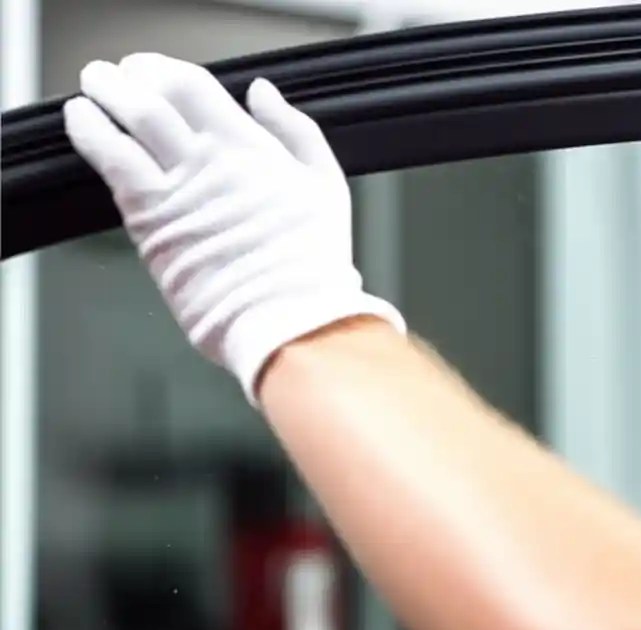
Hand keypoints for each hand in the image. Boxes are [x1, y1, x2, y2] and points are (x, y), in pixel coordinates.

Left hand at [63, 53, 404, 402]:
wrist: (290, 319)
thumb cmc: (311, 265)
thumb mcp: (326, 185)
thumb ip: (295, 131)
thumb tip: (263, 93)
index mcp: (254, 148)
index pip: (195, 86)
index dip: (166, 71)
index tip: (157, 73)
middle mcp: (211, 160)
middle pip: (155, 94)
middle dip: (130, 77)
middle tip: (119, 77)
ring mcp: (177, 189)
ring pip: (127, 120)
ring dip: (103, 97)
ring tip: (93, 94)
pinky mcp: (149, 222)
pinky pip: (109, 162)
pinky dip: (89, 133)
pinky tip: (83, 123)